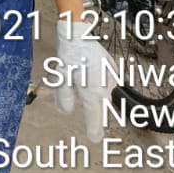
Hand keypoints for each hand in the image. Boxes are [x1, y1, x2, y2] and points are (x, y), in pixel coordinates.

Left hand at [53, 19, 115, 141]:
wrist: (78, 33)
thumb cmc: (69, 54)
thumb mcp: (61, 78)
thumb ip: (65, 97)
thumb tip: (66, 111)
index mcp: (93, 92)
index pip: (94, 117)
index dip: (94, 129)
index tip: (94, 139)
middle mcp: (105, 87)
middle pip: (99, 105)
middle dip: (93, 112)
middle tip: (90, 123)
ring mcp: (111, 77)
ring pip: (103, 94)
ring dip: (94, 96)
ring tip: (83, 90)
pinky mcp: (112, 68)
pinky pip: (106, 82)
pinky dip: (98, 84)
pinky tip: (88, 76)